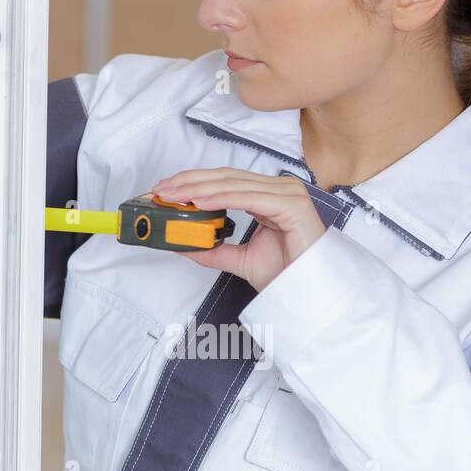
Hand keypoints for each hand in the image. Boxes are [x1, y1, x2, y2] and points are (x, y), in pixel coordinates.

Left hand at [152, 167, 325, 291]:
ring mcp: (287, 193)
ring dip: (198, 189)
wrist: (308, 292)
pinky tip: (199, 202)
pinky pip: (247, 197)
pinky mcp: (291, 204)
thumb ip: (212, 248)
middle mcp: (279, 188)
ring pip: (233, 184)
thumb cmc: (285, 273)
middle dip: (189, 182)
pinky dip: (220, 198)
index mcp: (268, 194)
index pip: (225, 180)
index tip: (167, 188)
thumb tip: (182, 243)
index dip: (194, 181)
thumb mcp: (238, 258)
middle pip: (225, 177)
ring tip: (174, 195)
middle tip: (162, 189)